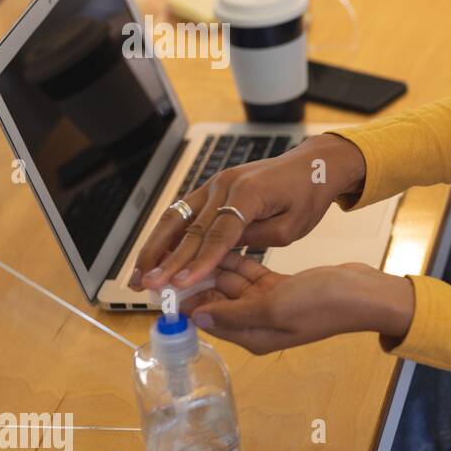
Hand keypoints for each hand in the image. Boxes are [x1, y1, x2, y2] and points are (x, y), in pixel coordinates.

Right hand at [135, 133, 366, 293]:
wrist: (311, 165)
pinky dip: (165, 235)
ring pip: (176, 218)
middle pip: (190, 228)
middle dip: (166, 260)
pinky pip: (183, 212)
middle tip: (146, 286)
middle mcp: (225, 184)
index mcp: (249, 193)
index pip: (219, 235)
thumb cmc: (307, 196)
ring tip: (139, 276)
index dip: (198, 262)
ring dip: (155, 248)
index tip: (179, 284)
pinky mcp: (211, 187)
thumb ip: (256, 240)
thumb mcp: (292, 227)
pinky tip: (154, 256)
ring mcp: (215, 183)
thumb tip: (220, 252)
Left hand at [181, 253, 414, 354]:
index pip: (209, 323)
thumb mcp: (274, 308)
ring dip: (217, 269)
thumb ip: (234, 313)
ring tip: (196, 246)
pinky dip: (240, 264)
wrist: (364, 294)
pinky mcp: (283, 288)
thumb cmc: (322, 303)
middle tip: (178, 257)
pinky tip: (226, 246)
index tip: (167, 284)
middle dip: (198, 284)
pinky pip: (252, 276)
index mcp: (254, 337)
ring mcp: (271, 305)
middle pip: (217, 303)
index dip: (187, 305)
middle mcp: (258, 323)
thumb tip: (198, 318)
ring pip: (233, 286)